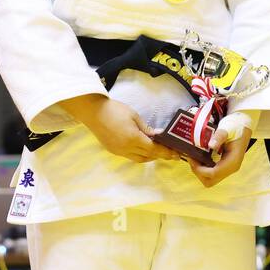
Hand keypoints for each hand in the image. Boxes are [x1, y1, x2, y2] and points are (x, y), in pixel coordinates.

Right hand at [61, 94, 186, 163]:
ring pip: (139, 159)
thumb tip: (159, 135)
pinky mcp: (113, 150)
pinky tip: (144, 149)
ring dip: (150, 157)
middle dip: (160, 155)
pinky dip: (140, 155)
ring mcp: (118, 151)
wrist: (93, 112)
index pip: (154, 149)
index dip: (166, 152)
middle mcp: (126, 149)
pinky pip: (130, 156)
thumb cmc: (115, 110)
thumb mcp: (134, 116)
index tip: (177, 154)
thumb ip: (147, 129)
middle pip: (147, 156)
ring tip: (159, 151)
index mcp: (133, 139)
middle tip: (171, 153)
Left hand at [192, 122, 253, 187]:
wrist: (243, 126)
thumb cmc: (235, 127)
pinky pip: (212, 173)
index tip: (192, 158)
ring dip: (200, 171)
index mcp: (233, 161)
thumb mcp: (227, 129)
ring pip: (210, 179)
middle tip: (192, 159)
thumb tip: (211, 145)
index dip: (200, 169)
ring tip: (195, 159)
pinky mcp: (225, 166)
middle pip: (210, 181)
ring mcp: (228, 168)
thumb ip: (219, 136)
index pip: (213, 173)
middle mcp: (231, 168)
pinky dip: (203, 169)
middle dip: (198, 172)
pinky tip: (200, 159)